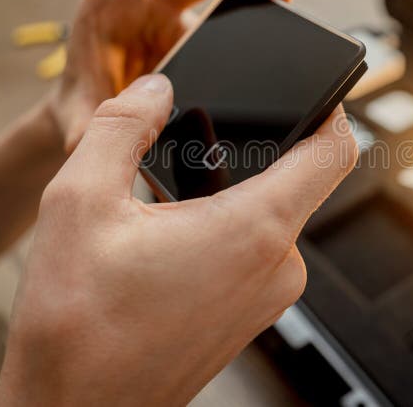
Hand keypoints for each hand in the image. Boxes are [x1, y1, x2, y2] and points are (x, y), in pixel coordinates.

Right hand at [0, 74, 357, 405]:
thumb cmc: (78, 326)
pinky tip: (166, 240)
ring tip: (162, 206)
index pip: (334, 151)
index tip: (315, 86)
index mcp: (253, 231)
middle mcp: (277, 268)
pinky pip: (252, 251)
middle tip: (188, 146)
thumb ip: (120, 127)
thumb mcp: (80, 202)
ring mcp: (267, 298)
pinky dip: (220, 230)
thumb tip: (154, 89)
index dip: (332, 106)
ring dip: (224, 194)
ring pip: (267, 215)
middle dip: (245, 152)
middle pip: (294, 179)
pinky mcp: (249, 315)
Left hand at [51, 0, 291, 151]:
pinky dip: (253, 30)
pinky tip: (278, 38)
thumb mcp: (76, 118)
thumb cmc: (77, 108)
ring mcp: (173, 25)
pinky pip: (227, 31)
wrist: (88, 124)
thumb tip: (109, 138)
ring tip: (285, 7)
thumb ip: (92, 127)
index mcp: (110, 2)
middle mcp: (145, 5)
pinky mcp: (194, 47)